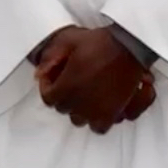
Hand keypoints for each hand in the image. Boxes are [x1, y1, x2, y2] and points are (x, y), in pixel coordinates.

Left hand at [33, 27, 155, 132]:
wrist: (129, 47)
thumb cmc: (101, 42)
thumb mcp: (69, 41)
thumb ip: (50, 58)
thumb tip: (38, 74)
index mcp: (67, 86)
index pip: (48, 98)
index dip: (48, 88)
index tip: (52, 80)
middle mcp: (80, 103)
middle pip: (64, 108)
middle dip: (64, 97)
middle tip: (69, 84)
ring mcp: (97, 111)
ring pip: (80, 120)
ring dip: (79, 110)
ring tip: (84, 96)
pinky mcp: (113, 114)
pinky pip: (99, 127)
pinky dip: (97, 120)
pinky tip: (98, 108)